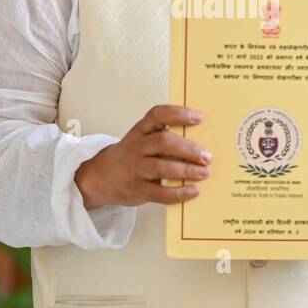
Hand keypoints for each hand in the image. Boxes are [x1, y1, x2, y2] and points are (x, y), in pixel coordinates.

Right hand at [75, 105, 210, 209]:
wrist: (100, 177)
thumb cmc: (131, 157)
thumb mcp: (142, 140)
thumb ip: (164, 138)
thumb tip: (201, 143)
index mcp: (140, 131)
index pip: (157, 115)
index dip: (178, 114)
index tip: (199, 117)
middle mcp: (137, 147)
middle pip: (162, 142)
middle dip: (187, 148)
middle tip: (207, 156)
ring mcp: (135, 169)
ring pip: (160, 167)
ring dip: (185, 170)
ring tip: (204, 173)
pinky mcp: (137, 189)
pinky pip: (159, 193)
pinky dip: (178, 193)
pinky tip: (193, 191)